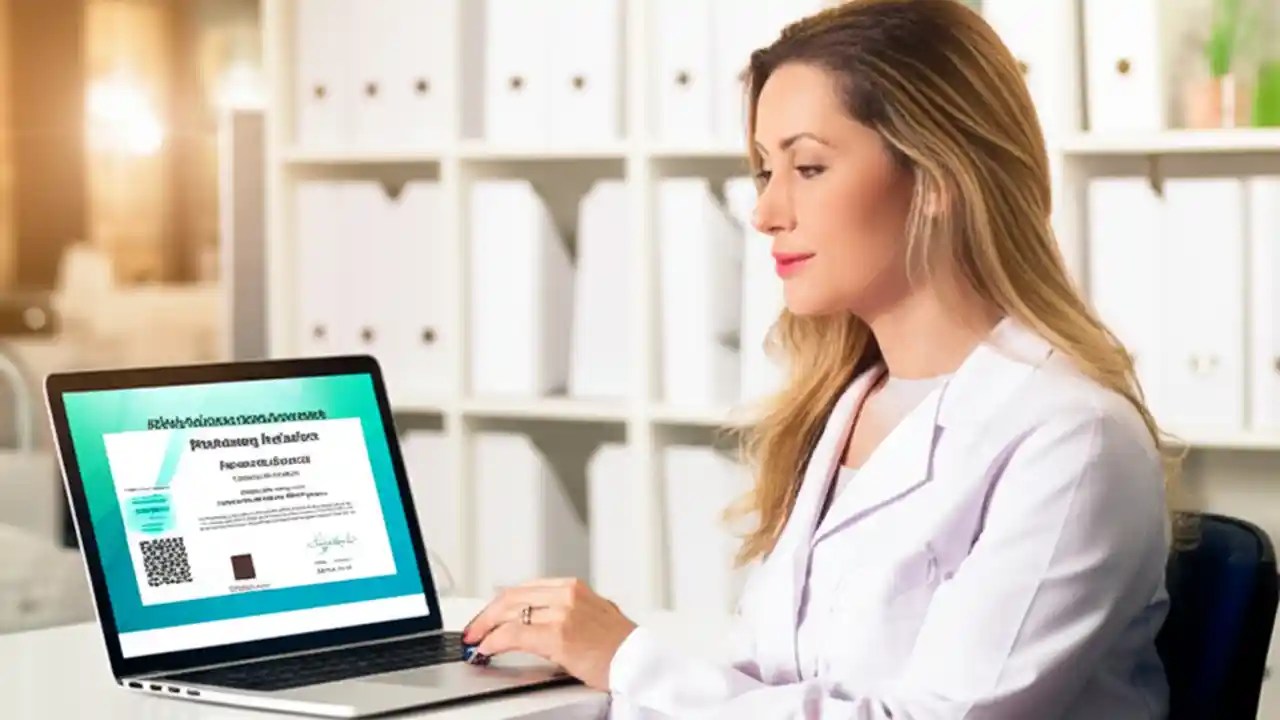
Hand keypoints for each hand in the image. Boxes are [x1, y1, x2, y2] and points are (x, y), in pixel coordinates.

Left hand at [462, 577, 637, 689]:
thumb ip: (565, 609)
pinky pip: (514, 634)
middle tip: (472, 630)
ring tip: (475, 642)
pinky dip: (494, 642)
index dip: (498, 603)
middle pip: (511, 597)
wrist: (639, 661)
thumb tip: (536, 618)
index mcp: (573, 586)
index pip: (523, 588)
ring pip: (508, 613)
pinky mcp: (558, 635)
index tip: (487, 616)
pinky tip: (487, 650)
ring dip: (485, 629)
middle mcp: (567, 594)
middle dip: (485, 615)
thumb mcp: (592, 614)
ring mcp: (562, 612)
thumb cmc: (619, 645)